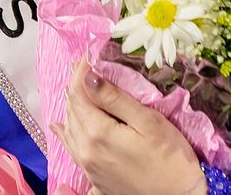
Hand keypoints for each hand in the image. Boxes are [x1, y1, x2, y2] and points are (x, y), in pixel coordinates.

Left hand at [52, 58, 205, 194]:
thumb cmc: (170, 159)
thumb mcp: (147, 122)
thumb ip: (115, 99)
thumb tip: (89, 76)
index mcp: (97, 133)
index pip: (79, 92)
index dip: (82, 69)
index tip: (88, 52)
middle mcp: (86, 150)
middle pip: (73, 108)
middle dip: (77, 83)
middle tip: (84, 64)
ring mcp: (88, 167)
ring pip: (70, 127)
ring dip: (72, 104)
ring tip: (77, 85)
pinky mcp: (94, 178)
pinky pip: (72, 149)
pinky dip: (66, 132)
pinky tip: (59, 127)